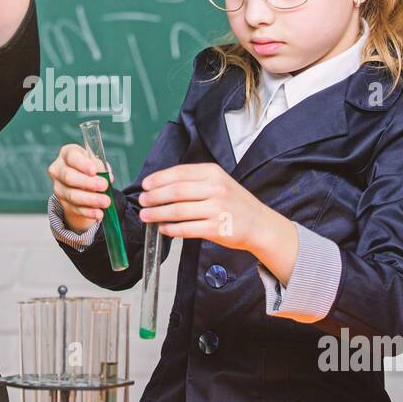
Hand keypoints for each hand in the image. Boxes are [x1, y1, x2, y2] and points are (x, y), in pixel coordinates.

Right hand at [47, 144, 110, 233]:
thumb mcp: (97, 164)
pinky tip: (98, 213)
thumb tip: (108, 177)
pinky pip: (75, 208)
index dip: (82, 164)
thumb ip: (102, 168)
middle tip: (104, 186)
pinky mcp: (63, 203)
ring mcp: (58, 188)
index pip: (71, 157)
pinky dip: (88, 212)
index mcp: (67, 154)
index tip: (94, 170)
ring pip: (72, 195)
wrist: (83, 185)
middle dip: (87, 182)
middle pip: (69, 176)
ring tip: (106, 201)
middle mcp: (58, 170)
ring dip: (91, 199)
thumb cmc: (90, 169)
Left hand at [139, 163, 270, 251]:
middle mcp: (215, 189)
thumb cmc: (236, 203)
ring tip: (146, 216)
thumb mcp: (219, 182)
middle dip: (154, 196)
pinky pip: (186, 228)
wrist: (260, 224)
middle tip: (142, 201)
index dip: (158, 179)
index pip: (179, 173)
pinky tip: (163, 228)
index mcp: (213, 173)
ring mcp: (216, 209)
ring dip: (157, 213)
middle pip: (175, 191)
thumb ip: (195, 181)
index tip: (145, 185)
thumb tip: (161, 185)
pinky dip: (171, 229)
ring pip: (178, 210)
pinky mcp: (216, 229)